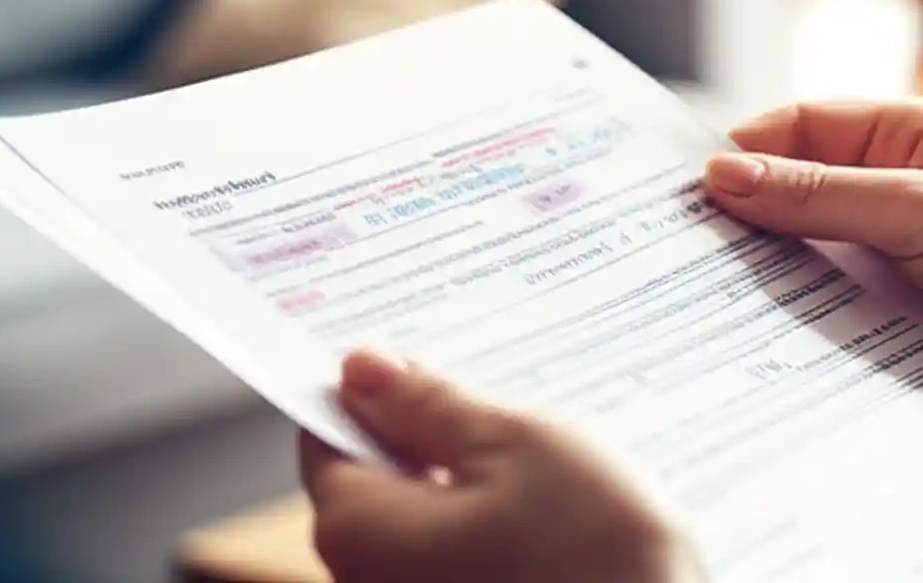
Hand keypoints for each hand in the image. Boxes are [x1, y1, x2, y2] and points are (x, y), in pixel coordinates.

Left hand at [299, 352, 700, 582]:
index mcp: (359, 530)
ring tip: (542, 462)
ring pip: (421, 518)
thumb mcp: (515, 446)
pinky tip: (550, 514)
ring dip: (467, 480)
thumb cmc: (597, 561)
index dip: (369, 389)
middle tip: (500, 404)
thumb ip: (429, 405)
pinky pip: (453, 558)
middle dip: (427, 433)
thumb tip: (365, 370)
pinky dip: (489, 525)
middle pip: (374, 479)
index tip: (414, 361)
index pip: (325, 435)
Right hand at [704, 99, 922, 402]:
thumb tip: (721, 175)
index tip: (697, 187)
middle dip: (751, 211)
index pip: (805, 125)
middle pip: (798, 187)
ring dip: (772, 265)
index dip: (749, 149)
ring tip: (720, 288)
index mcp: (909, 135)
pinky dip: (799, 307)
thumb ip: (818, 193)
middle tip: (693, 242)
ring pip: (810, 246)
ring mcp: (897, 246)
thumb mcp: (919, 208)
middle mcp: (898, 185)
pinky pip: (830, 296)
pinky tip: (770, 322)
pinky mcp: (899, 303)